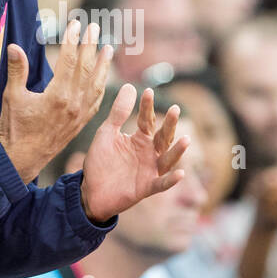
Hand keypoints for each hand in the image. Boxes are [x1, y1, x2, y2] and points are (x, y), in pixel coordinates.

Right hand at [0, 19, 111, 183]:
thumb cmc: (15, 128)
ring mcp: (80, 114)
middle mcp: (73, 104)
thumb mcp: (12, 97)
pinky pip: (96, 100)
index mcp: (57, 96)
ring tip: (108, 47)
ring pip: (96, 84)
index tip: (75, 24)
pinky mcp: (81, 122)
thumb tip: (14, 47)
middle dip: (90, 46)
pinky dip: (101, 86)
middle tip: (94, 26)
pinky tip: (104, 77)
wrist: (22, 159)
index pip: (68, 61)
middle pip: (86, 68)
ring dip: (103, 64)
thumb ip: (17, 71)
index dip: (72, 40)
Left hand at [79, 85, 188, 222]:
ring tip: (186, 139)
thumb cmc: (101, 161)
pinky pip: (161, 184)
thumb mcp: (107, 134)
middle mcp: (149, 153)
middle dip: (169, 124)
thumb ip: (118, 113)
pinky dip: (171, 180)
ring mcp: (149, 170)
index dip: (147, 107)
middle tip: (175, 109)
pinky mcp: (146, 188)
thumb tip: (130, 86)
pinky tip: (180, 174)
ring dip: (177, 151)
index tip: (148, 91)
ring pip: (167, 159)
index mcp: (140, 139)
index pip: (146, 120)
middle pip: (163, 137)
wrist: (90, 191)